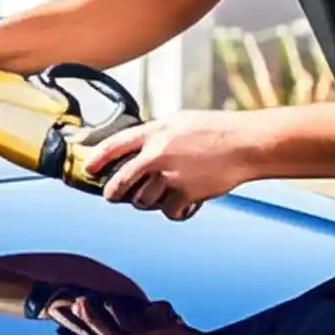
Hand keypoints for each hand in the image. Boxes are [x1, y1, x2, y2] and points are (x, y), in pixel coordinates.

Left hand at [84, 110, 263, 219]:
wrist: (245, 144)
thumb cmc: (215, 130)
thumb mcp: (179, 122)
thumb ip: (156, 135)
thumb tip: (138, 147)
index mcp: (154, 132)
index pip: (114, 145)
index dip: (97, 158)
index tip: (88, 168)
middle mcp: (157, 154)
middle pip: (121, 181)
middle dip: (112, 192)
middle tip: (111, 195)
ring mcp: (171, 175)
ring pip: (143, 201)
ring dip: (148, 201)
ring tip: (160, 194)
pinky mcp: (187, 193)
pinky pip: (169, 212)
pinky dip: (175, 211)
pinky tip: (184, 202)